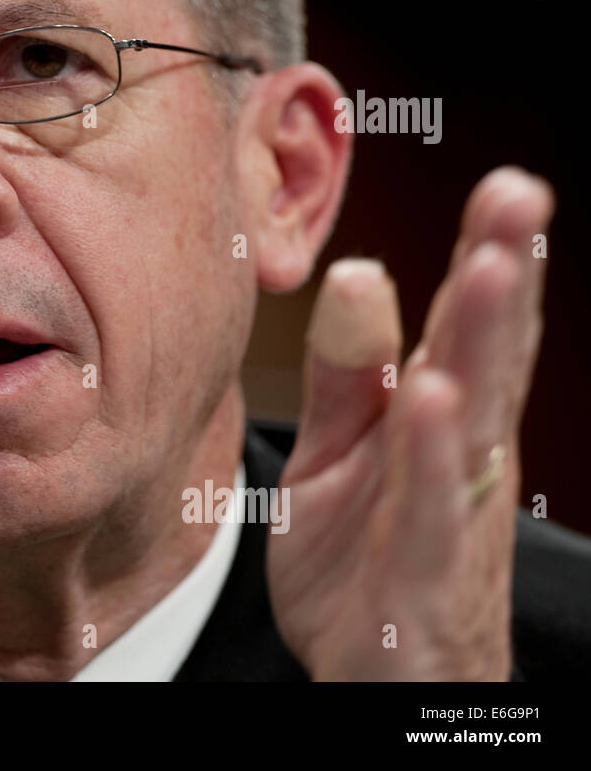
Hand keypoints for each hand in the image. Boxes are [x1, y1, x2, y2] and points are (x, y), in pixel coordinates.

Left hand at [267, 166, 553, 679]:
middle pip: (487, 358)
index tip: (509, 185)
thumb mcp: (338, 451)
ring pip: (474, 422)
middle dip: (504, 276)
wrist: (373, 673)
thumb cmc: (363, 555)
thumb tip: (362, 272)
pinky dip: (433, 454)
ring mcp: (450, 517)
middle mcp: (462, 461)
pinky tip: (434, 397)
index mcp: (442, 422)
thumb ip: (347, 373)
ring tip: (489, 268)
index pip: (470, 330)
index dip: (492, 257)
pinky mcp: (420, 577)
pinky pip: (427, 509)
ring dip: (483, 344)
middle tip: (520, 193)